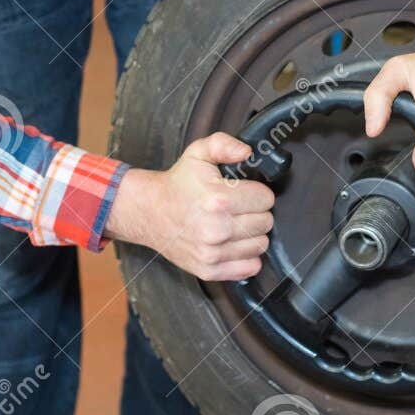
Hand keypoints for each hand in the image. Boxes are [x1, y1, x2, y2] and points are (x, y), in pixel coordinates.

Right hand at [105, 133, 274, 280]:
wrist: (149, 212)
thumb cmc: (177, 184)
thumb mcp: (198, 153)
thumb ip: (224, 144)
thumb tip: (247, 152)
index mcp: (218, 199)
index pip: (266, 199)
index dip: (257, 192)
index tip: (244, 192)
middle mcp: (216, 229)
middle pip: (265, 222)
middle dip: (256, 212)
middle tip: (238, 207)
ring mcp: (212, 253)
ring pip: (260, 245)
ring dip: (252, 234)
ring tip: (234, 223)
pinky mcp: (209, 270)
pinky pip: (250, 267)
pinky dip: (246, 256)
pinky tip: (233, 243)